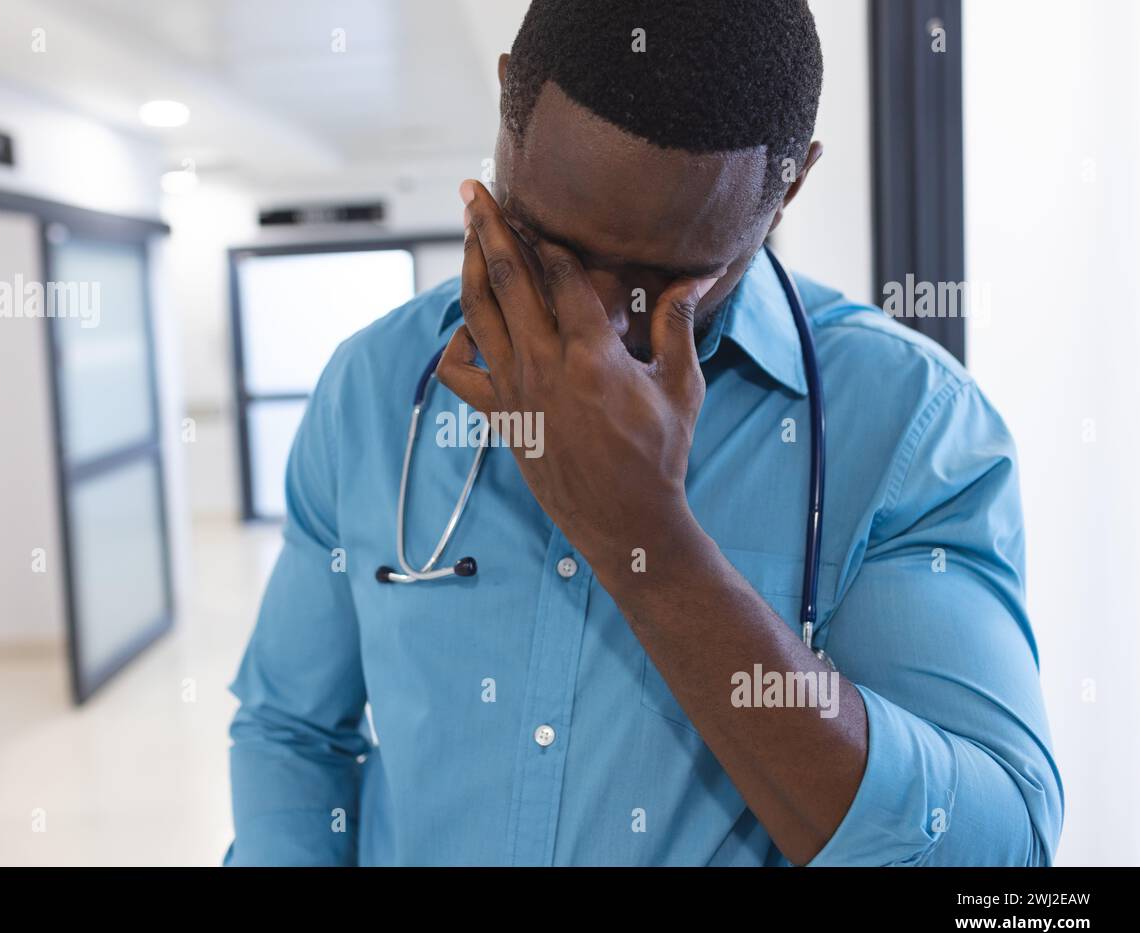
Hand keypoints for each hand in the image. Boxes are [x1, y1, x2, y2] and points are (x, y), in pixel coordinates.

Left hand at [436, 180, 720, 568]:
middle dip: (488, 227)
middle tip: (473, 188)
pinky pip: (461, 374)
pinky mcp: (501, 418)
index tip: (538, 209)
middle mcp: (545, 365)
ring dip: (466, 268)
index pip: (559, 274)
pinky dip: (455, 344)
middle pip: (507, 278)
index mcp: (591, 353)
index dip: (548, 237)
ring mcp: (516, 392)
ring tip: (465, 233)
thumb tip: (699, 272)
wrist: (626, 521)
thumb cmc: (660, 454)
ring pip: (477, 315)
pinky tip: (467, 326)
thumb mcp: (681, 384)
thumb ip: (677, 322)